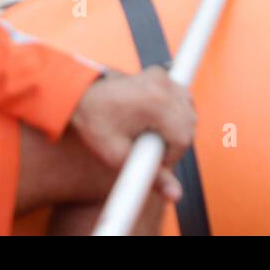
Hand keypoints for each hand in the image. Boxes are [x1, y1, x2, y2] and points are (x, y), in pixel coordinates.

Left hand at [69, 68, 195, 200]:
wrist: (80, 97)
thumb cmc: (95, 124)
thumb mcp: (118, 155)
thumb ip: (151, 177)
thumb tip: (175, 195)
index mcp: (154, 102)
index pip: (184, 136)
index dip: (171, 154)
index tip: (151, 157)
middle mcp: (162, 85)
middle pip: (190, 122)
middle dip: (176, 142)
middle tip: (149, 148)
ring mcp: (162, 76)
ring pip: (189, 110)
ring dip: (177, 127)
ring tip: (151, 134)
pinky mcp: (160, 74)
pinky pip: (182, 98)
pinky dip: (176, 113)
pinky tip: (156, 121)